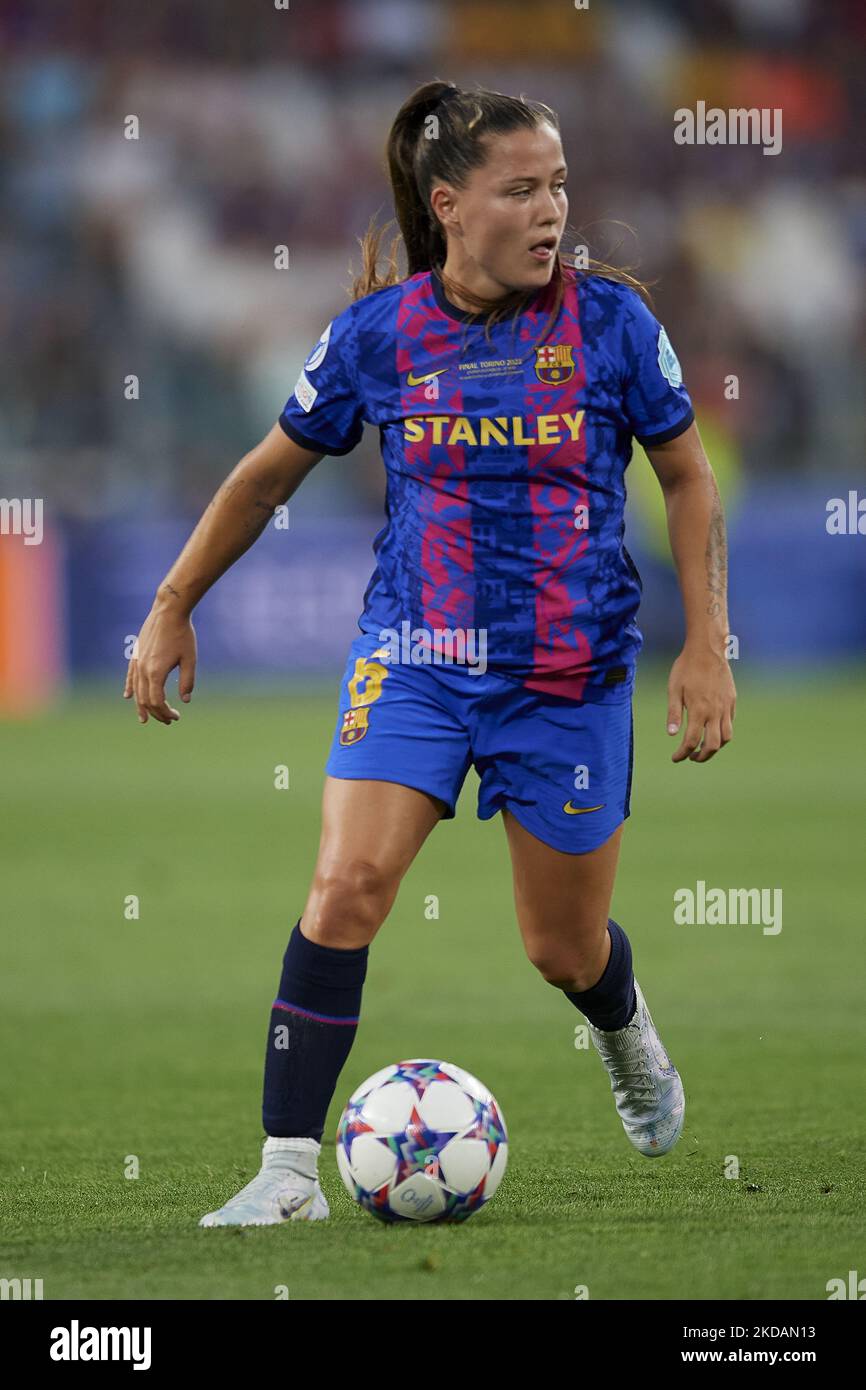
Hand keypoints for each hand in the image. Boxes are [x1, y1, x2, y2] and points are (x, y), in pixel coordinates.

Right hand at [123, 603, 196, 724]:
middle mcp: (143, 669)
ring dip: (142, 706)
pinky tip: (128, 696)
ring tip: (146, 719)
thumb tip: (185, 701)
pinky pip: (130, 676)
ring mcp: (137, 662)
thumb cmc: (183, 634)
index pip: (157, 702)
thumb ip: (187, 681)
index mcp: (156, 672)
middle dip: (156, 713)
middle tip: (168, 720)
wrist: (169, 611)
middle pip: (145, 700)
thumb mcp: (190, 659)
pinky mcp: (136, 655)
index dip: (165, 713)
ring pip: (136, 691)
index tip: (176, 717)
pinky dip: (130, 688)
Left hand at [666, 644, 734, 762]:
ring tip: (703, 747)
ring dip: (715, 747)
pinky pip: (730, 723)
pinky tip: (712, 729)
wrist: (708, 650)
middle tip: (691, 757)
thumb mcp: (674, 689)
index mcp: (699, 711)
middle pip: (713, 746)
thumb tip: (671, 735)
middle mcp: (715, 712)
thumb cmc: (686, 668)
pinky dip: (722, 733)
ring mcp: (726, 707)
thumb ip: (674, 713)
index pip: (692, 742)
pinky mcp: (732, 701)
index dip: (683, 753)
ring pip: (726, 737)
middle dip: (702, 756)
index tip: (676, 758)